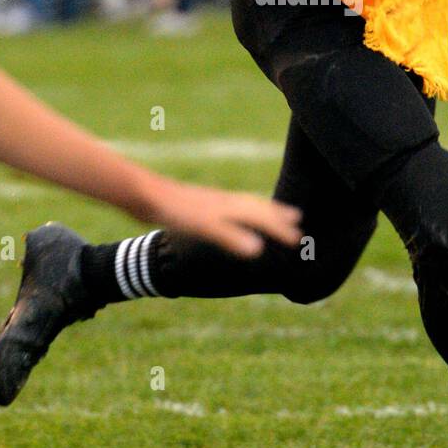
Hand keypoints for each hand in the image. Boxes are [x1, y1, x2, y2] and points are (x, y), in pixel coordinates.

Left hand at [145, 177, 302, 257]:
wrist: (148, 196)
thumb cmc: (177, 212)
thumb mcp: (206, 228)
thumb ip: (231, 238)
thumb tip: (258, 251)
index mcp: (232, 207)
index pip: (263, 218)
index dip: (281, 229)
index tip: (298, 239)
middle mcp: (227, 201)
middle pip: (258, 206)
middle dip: (278, 214)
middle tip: (297, 219)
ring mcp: (214, 202)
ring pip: (245, 204)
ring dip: (261, 210)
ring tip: (271, 214)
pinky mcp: (201, 205)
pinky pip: (231, 208)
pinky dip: (241, 212)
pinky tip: (232, 218)